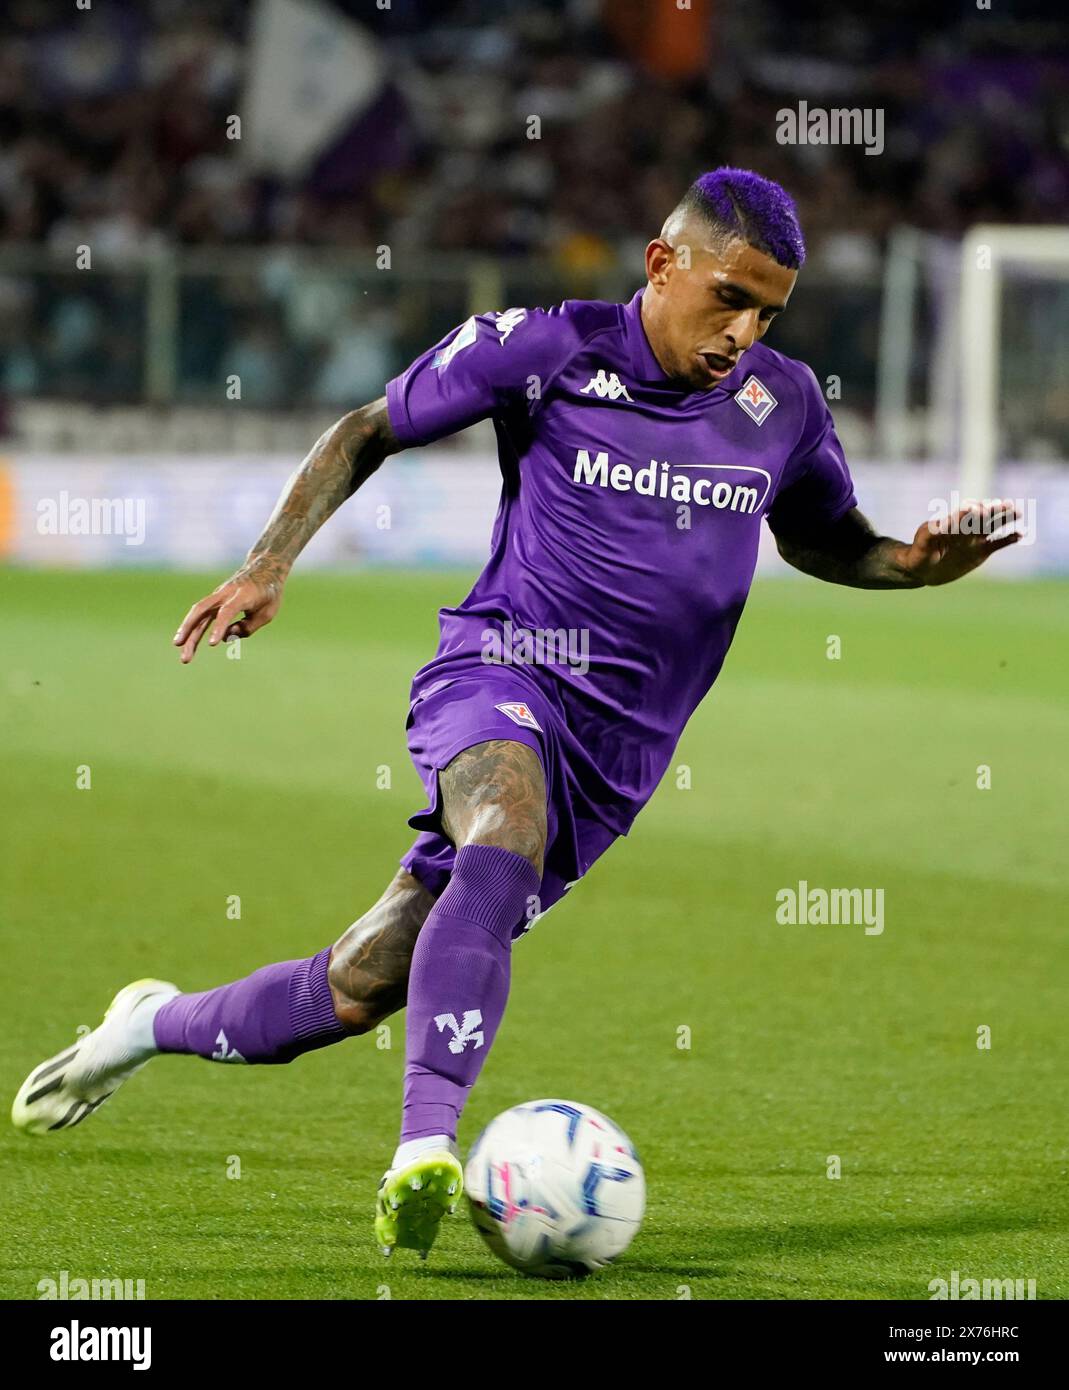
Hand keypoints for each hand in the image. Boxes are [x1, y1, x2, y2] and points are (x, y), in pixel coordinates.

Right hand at [173, 562, 285, 662]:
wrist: (264, 568)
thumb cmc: (269, 593)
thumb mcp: (267, 613)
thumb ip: (248, 627)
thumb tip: (226, 637)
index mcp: (243, 594)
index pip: (227, 611)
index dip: (219, 627)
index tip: (212, 644)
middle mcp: (226, 593)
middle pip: (202, 610)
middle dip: (190, 630)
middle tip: (182, 651)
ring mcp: (218, 595)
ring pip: (198, 612)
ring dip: (187, 632)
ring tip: (182, 653)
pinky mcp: (215, 600)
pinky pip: (201, 614)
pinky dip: (193, 628)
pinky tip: (188, 643)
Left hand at [902, 501, 1020, 586]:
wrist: (921, 569)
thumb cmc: (919, 551)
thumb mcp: (924, 540)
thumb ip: (935, 529)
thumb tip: (948, 520)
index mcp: (954, 522)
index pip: (967, 513)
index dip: (975, 511)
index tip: (981, 510)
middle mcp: (967, 528)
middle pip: (985, 516)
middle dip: (996, 510)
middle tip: (1008, 504)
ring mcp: (975, 539)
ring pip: (994, 526)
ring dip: (1005, 519)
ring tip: (1018, 512)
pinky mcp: (981, 552)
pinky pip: (998, 544)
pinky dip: (1008, 539)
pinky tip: (1020, 534)